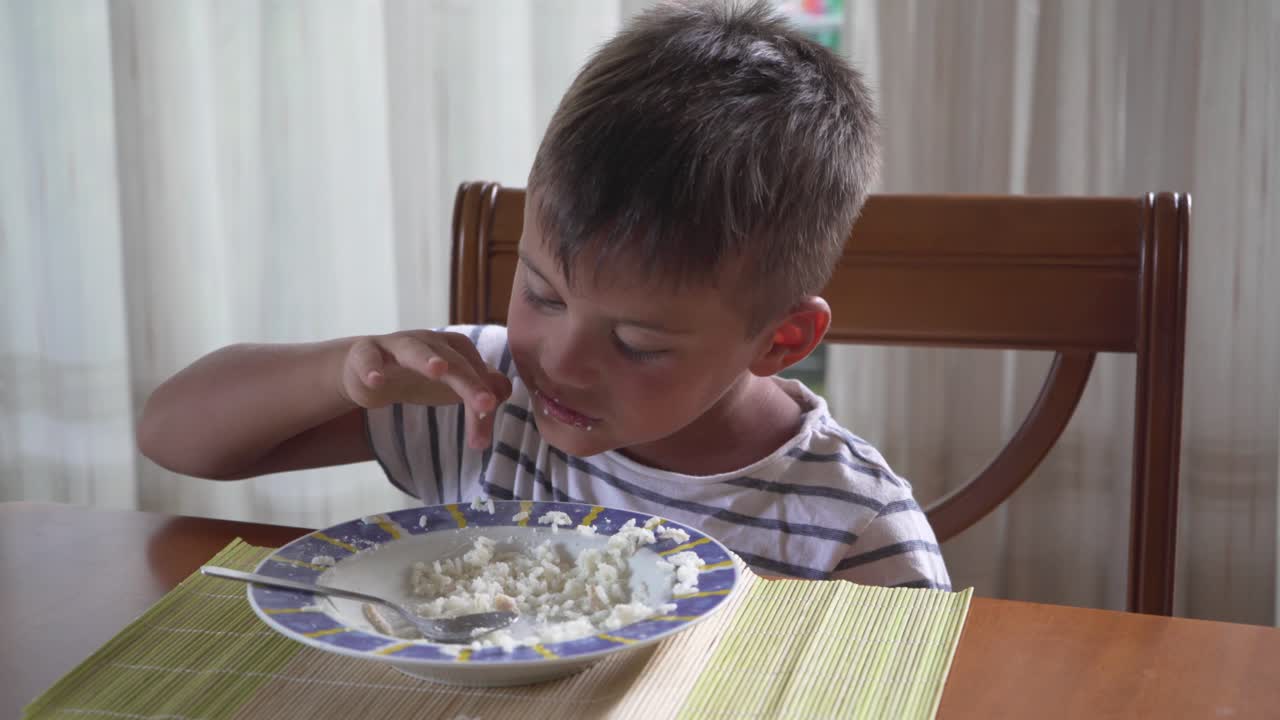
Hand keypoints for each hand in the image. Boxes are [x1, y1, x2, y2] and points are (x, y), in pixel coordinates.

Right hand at [341, 331, 512, 447]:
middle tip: (487, 405)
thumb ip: (479, 390)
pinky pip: (368, 358)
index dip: (482, 404)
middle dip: (470, 383)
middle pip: (455, 362)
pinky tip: (376, 381)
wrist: (368, 369)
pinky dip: (372, 368)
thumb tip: (503, 393)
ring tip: (438, 369)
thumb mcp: (452, 387)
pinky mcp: (366, 352)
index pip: (477, 376)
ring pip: (413, 349)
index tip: (482, 440)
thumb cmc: (418, 377)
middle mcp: (429, 342)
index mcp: (454, 349)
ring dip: (426, 358)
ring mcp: (397, 345)